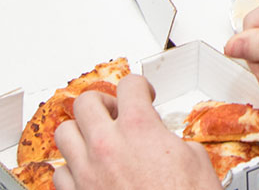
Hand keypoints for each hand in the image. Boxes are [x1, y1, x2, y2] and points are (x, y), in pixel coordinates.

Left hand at [55, 76, 219, 189]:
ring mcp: (87, 173)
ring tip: (96, 139)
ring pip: (64, 133)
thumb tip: (169, 142)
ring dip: (81, 132)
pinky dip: (72, 169)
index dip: (140, 86)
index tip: (143, 94)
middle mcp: (107, 146)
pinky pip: (60, 173)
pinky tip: (87, 172)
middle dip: (104, 103)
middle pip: (87, 102)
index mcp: (140, 130)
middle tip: (117, 112)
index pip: (129, 85)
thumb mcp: (198, 163)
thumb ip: (174, 142)